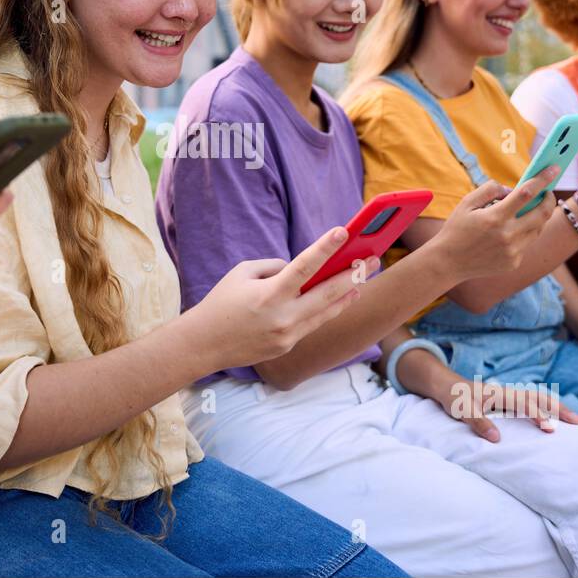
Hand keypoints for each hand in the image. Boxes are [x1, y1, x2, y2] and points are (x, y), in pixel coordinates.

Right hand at [188, 225, 372, 370]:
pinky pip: (312, 323)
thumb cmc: (221, 302)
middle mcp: (283, 316)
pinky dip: (326, 309)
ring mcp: (288, 335)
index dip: (325, 247)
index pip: (304, 266)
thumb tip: (300, 270)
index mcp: (269, 294)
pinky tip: (341, 299)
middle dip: (353, 275)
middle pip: (328, 294)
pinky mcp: (288, 345)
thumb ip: (275, 268)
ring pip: (326, 312)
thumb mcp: (242, 273)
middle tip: (373, 261)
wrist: (204, 344)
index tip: (344, 231)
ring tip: (363, 280)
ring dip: (347, 294)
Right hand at [426, 167, 558, 280]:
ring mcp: (513, 251)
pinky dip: (522, 234)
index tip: (554, 168)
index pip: (527, 193)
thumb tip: (511, 189)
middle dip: (550, 199)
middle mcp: (508, 235)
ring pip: (537, 229)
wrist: (447, 263)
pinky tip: (508, 234)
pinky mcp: (513, 262)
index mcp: (495, 217)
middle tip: (548, 193)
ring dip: (537, 217)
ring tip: (528, 211)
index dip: (543, 179)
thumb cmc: (456, 229)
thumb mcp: (466, 203)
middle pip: (543, 213)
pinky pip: (526, 244)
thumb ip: (489, 190)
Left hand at [430, 376, 577, 441]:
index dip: (538, 415)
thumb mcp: (462, 410)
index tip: (550, 429)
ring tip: (574, 420)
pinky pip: (532, 402)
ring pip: (538, 398)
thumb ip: (478, 422)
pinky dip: (547, 407)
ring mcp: (509, 396)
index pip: (525, 404)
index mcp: (500, 394)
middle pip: (539, 397)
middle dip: (559, 408)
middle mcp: (508, 393)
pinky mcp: (508, 401)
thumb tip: (498, 439)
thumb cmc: (454, 398)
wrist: (446, 385)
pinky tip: (554, 418)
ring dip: (556, 407)